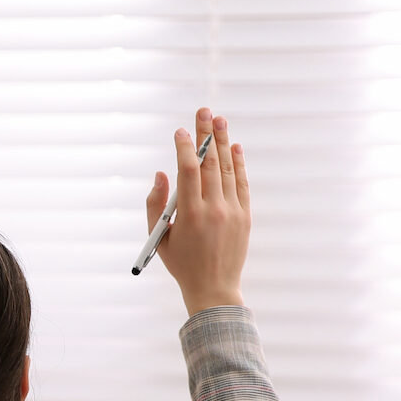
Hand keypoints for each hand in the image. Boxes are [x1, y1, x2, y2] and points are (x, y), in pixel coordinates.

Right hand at [146, 108, 249, 314]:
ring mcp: (232, 212)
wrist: (214, 288)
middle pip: (210, 163)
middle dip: (206, 135)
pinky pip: (241, 184)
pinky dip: (238, 164)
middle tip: (204, 111)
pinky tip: (234, 147)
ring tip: (219, 120)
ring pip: (227, 170)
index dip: (185, 147)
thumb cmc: (181, 264)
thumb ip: (155, 204)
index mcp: (189, 215)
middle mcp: (214, 209)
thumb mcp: (159, 237)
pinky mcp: (245, 216)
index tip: (179, 131)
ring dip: (223, 143)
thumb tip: (161, 173)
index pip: (188, 171)